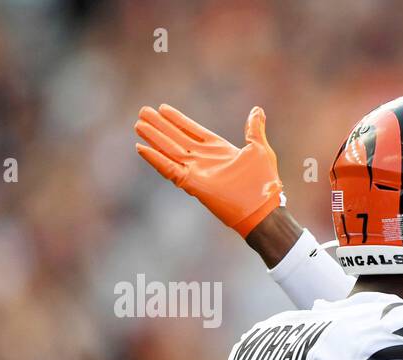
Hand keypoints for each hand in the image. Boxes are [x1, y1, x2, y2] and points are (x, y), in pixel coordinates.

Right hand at [135, 104, 283, 236]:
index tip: (163, 108)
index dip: (178, 119)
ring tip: (138, 124)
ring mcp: (197, 171)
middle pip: (176, 138)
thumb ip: (254, 129)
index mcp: (219, 149)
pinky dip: (155, 159)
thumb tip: (258, 110)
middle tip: (142, 111)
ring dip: (154, 138)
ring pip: (169, 150)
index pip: (193, 130)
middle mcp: (204, 159)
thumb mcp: (260, 149)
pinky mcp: (191, 183)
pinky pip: (169, 169)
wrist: (263, 209)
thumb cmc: (264, 182)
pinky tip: (142, 148)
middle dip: (160, 125)